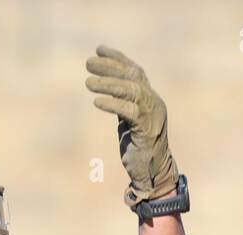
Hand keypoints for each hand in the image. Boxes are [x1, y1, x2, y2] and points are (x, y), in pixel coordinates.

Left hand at [85, 45, 179, 209]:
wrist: (152, 175)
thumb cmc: (140, 150)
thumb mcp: (129, 122)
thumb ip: (123, 104)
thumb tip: (106, 89)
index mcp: (151, 99)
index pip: (135, 71)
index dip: (118, 59)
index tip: (99, 50)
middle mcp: (154, 103)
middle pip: (132, 77)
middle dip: (110, 67)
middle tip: (88, 63)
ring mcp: (153, 116)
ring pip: (132, 91)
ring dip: (108, 84)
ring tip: (88, 82)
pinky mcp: (147, 130)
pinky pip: (129, 111)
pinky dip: (113, 104)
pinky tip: (97, 101)